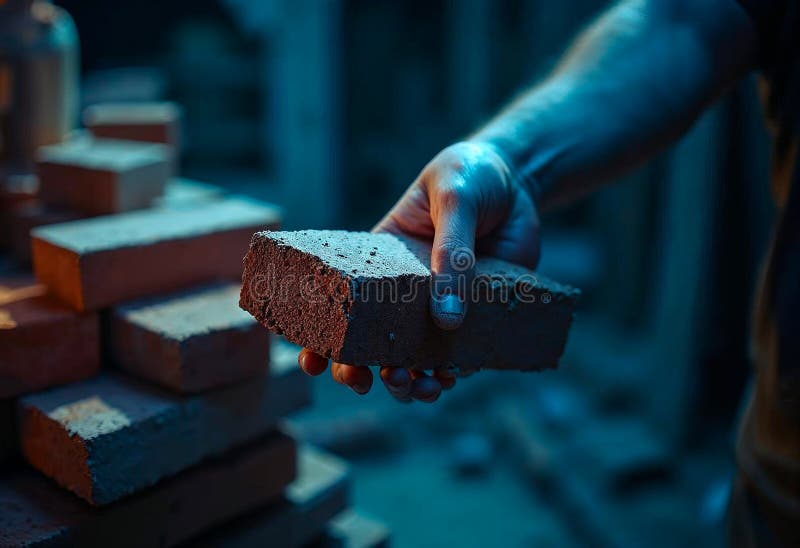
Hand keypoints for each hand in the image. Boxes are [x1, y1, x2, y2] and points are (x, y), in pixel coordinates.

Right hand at [298, 141, 540, 401]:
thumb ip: (450, 252)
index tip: (313, 359)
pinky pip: (463, 352)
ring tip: (421, 389)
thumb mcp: (453, 201)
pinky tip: (453, 378)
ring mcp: (441, 304)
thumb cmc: (467, 175)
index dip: (322, 336)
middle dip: (362, 371)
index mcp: (379, 263)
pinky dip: (456, 372)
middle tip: (364, 381)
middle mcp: (405, 292)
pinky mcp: (479, 312)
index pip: (342, 304)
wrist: (515, 174)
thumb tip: (448, 321)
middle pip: (374, 343)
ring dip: (412, 383)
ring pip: (417, 357)